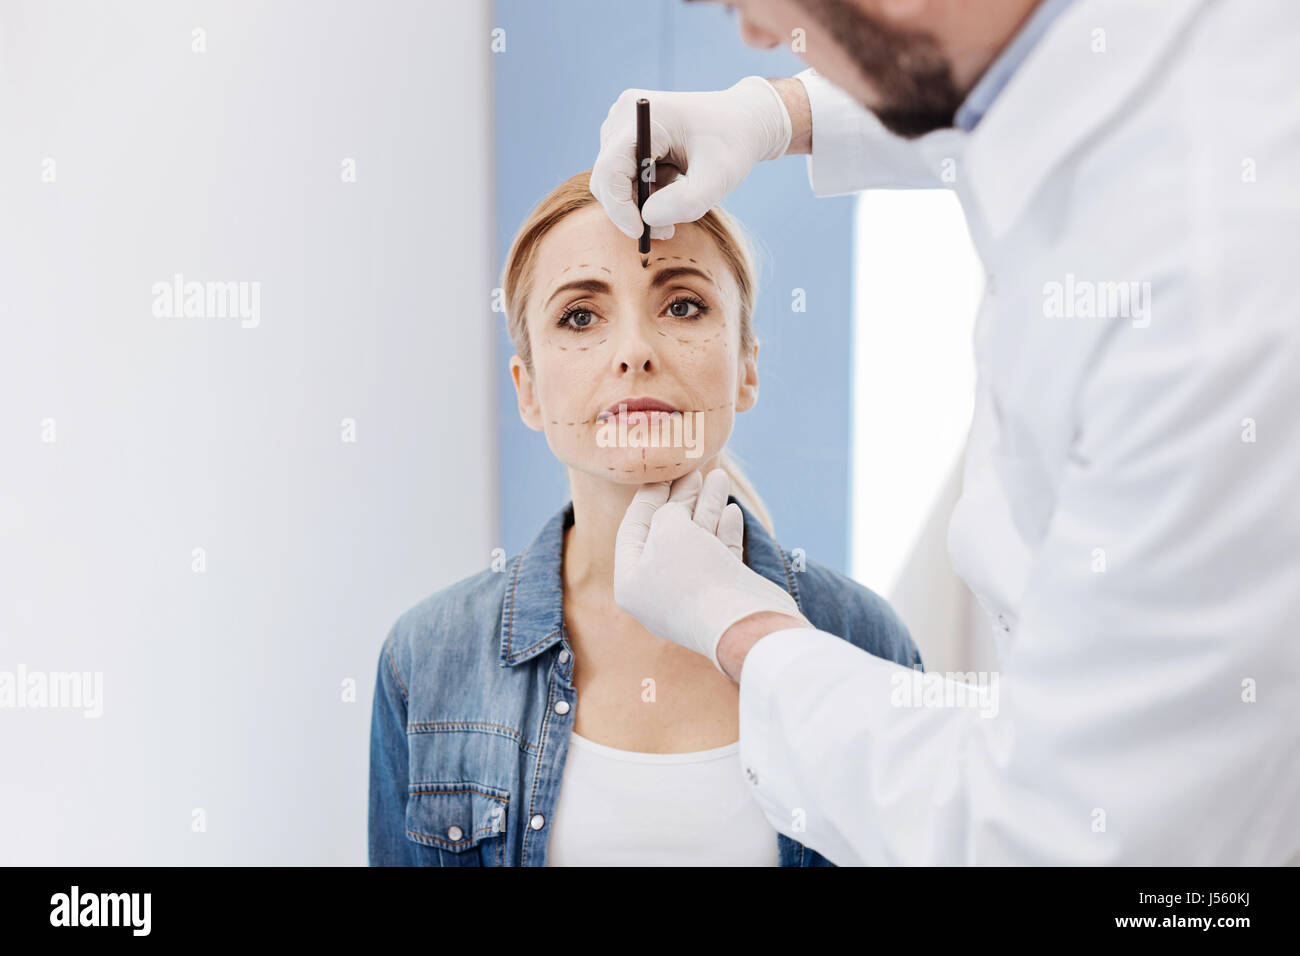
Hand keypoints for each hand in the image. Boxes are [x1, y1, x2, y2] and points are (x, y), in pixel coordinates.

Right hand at [589, 76, 792, 240]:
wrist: (742, 122)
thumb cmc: (733, 144)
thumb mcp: (719, 177)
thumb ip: (686, 202)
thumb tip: (646, 217)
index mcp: (643, 114)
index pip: (610, 169)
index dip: (619, 207)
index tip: (641, 233)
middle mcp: (624, 116)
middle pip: (608, 179)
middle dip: (634, 210)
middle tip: (667, 230)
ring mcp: (622, 126)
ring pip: (616, 182)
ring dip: (643, 202)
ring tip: (681, 202)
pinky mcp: (627, 139)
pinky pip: (624, 178)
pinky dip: (647, 192)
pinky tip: (674, 185)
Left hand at [613, 468, 807, 674]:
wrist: (744, 623)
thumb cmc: (695, 575)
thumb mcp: (669, 529)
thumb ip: (667, 511)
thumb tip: (679, 501)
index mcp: (632, 582)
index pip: (633, 529)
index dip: (649, 497)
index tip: (664, 472)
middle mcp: (658, 590)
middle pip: (667, 533)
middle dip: (682, 499)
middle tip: (694, 471)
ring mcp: (693, 594)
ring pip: (697, 542)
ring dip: (708, 507)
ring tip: (719, 477)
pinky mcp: (724, 594)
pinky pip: (718, 556)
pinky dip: (723, 532)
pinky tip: (732, 511)